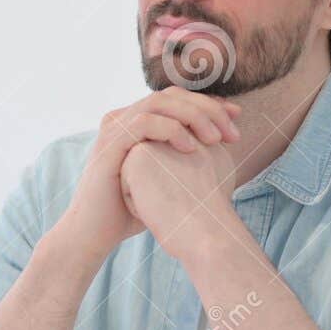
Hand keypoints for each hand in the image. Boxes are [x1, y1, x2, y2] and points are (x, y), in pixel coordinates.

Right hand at [54, 88, 240, 258]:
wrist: (94, 234)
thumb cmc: (130, 210)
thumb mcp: (164, 180)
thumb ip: (183, 161)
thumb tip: (218, 153)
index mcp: (135, 122)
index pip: (177, 99)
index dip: (208, 104)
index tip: (236, 120)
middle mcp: (122, 118)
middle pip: (171, 95)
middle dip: (207, 109)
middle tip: (232, 132)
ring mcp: (113, 129)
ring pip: (159, 103)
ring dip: (193, 116)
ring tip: (215, 139)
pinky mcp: (108, 145)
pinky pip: (143, 123)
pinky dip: (170, 130)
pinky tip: (189, 147)